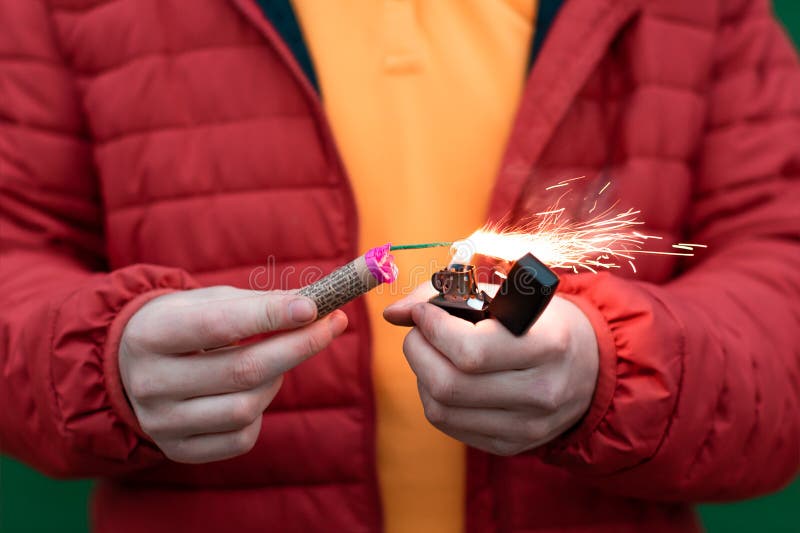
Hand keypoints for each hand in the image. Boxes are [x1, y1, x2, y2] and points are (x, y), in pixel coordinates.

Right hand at [119, 286, 346, 463]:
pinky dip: (260, 413)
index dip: (269, 316)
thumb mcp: (209, 300)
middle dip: (297, 346)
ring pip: (246, 408)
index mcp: (150, 334)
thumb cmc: (184, 323)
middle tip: (332, 325)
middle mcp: (149, 382)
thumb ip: (259, 303)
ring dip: (276, 381)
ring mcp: (160, 423)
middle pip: (243, 371)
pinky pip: (241, 438)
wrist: (130, 365)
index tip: (313, 307)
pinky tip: (252, 391)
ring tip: (274, 361)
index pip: (218, 325)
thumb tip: (314, 307)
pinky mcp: (178, 450)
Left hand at [384, 284, 598, 455]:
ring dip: (421, 375)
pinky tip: (444, 375)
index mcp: (548, 345)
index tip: (423, 313)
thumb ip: (448, 294)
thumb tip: (393, 313)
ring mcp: (528, 426)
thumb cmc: (540, 322)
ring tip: (430, 353)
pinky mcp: (511, 445)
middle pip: (449, 385)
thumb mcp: (508, 296)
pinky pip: (449, 426)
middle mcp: (542, 392)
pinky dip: (433, 397)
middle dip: (418, 351)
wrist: (590, 368)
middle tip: (418, 332)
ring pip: (441, 409)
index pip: (471, 351)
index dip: (433, 328)